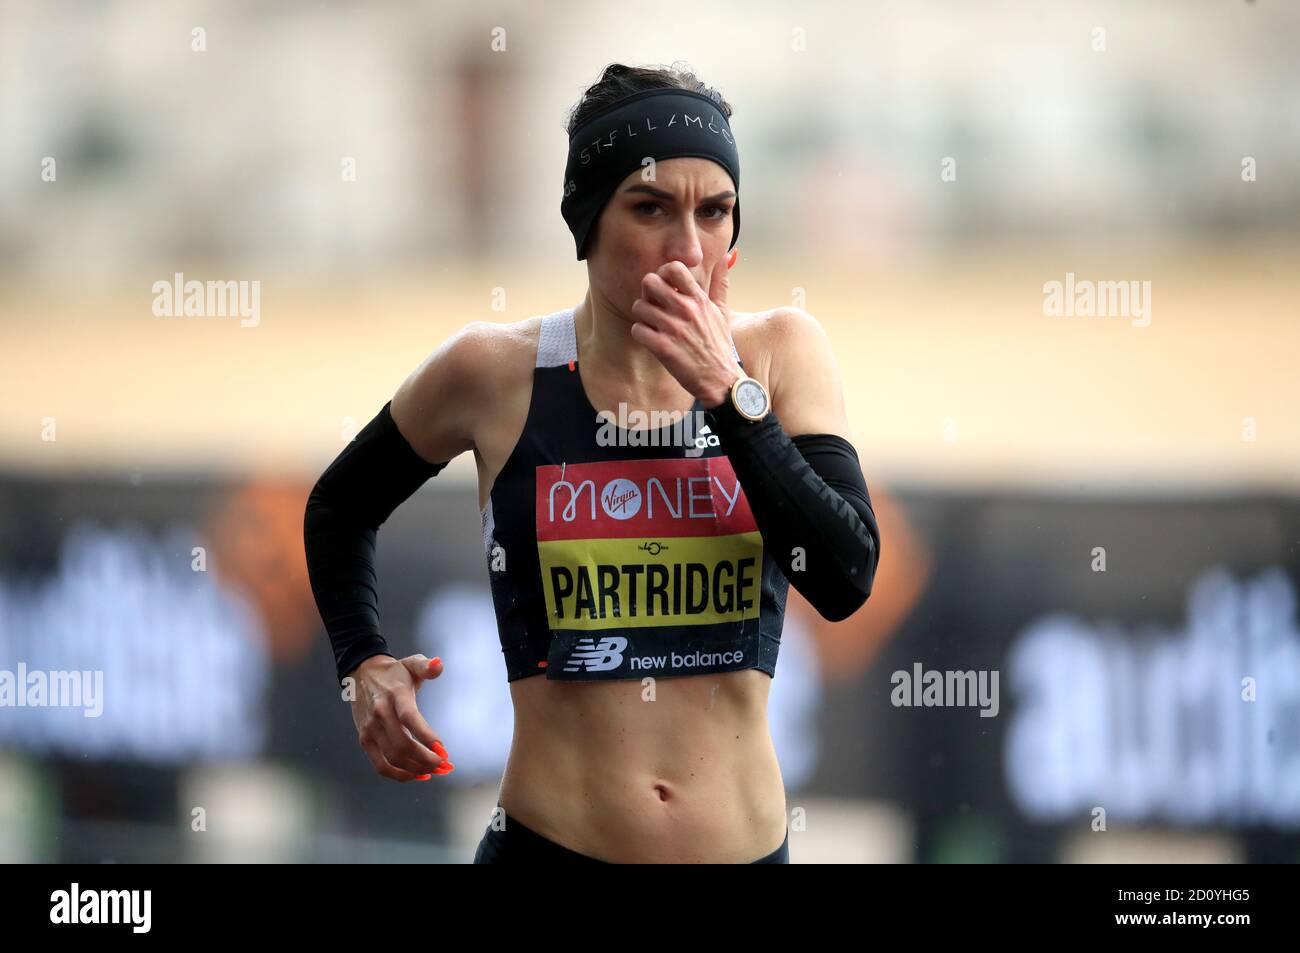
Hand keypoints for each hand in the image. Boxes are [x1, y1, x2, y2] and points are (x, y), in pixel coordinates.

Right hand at [349, 654, 453, 781]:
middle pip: (402, 744)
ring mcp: (370, 728)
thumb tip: (438, 664)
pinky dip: (399, 775)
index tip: (443, 750)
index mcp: (395, 695)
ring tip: (435, 770)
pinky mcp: (364, 739)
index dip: (426, 736)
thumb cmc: (395, 672)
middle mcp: (380, 713)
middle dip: (426, 759)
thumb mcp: (412, 663)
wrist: (362, 674)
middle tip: (444, 765)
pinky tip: (416, 774)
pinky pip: (380, 765)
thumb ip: (426, 666)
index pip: (410, 718)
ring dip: (416, 769)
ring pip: (393, 758)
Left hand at [630, 252, 743, 407]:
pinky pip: (637, 329)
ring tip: (651, 325)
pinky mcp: (663, 348)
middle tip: (652, 306)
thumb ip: (721, 282)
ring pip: (639, 307)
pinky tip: (650, 340)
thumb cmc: (719, 346)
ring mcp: (674, 329)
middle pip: (649, 282)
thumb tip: (728, 255)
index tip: (664, 286)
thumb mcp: (723, 311)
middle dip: (646, 294)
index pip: (674, 268)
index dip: (662, 274)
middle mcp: (686, 310)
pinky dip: (640, 334)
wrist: (721, 380)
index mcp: (699, 299)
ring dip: (641, 317)